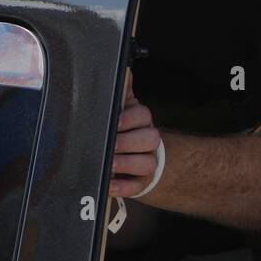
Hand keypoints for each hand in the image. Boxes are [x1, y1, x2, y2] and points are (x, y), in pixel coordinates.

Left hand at [111, 68, 162, 197]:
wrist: (129, 157)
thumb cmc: (123, 131)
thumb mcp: (122, 110)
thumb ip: (123, 94)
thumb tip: (125, 72)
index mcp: (142, 121)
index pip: (144, 116)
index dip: (130, 119)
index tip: (115, 121)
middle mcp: (148, 141)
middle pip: (150, 139)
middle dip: (128, 142)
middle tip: (111, 145)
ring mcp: (147, 162)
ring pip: (146, 164)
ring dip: (127, 164)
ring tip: (110, 164)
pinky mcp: (142, 182)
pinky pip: (136, 187)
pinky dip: (123, 187)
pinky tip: (110, 185)